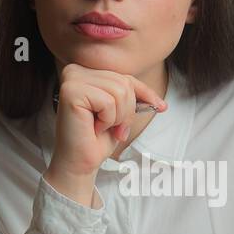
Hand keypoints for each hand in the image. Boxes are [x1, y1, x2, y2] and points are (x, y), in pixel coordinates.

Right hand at [44, 63, 165, 203]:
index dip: (145, 93)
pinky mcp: (71, 91)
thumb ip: (132, 99)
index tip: (162, 107)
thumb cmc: (96, 139)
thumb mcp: (120, 114)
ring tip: (101, 127)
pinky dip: (107, 120)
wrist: (79, 163)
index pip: (125, 77)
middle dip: (126, 112)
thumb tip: (160, 103)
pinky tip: (93, 127)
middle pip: (123, 83)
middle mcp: (76, 70)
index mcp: (86, 72)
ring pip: (119, 91)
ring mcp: (72, 79)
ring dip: (117, 117)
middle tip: (115, 130)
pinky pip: (108, 102)